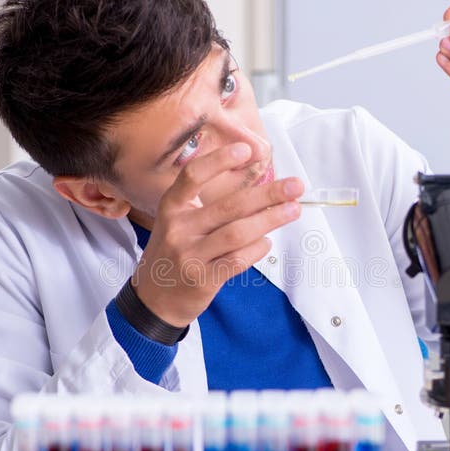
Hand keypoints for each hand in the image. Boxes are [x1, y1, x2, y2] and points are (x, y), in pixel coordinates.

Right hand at [131, 143, 302, 326]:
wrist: (153, 300)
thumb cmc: (173, 255)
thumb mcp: (178, 224)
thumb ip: (208, 208)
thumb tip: (258, 191)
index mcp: (171, 208)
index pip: (193, 175)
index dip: (220, 160)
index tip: (247, 149)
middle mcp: (178, 228)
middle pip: (229, 206)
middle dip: (268, 194)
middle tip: (296, 185)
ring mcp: (189, 255)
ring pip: (237, 233)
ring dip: (270, 220)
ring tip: (293, 210)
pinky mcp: (202, 279)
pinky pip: (237, 260)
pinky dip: (257, 249)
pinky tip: (267, 242)